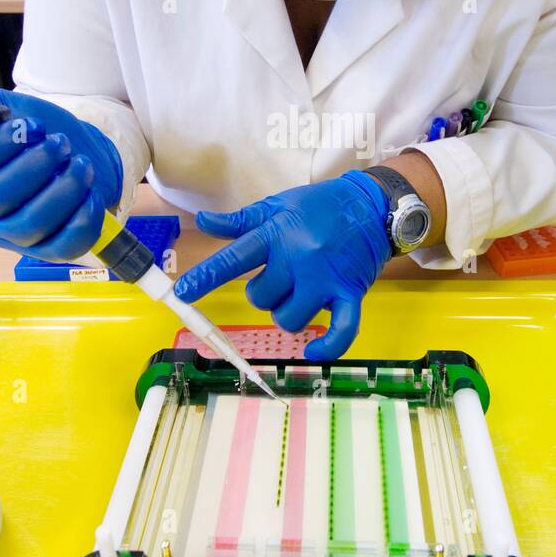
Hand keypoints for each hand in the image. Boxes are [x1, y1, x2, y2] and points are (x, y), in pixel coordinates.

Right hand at [0, 77, 122, 261]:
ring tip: (81, 163)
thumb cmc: (37, 135)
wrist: (76, 153)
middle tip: (60, 142)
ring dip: (61, 190)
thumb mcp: (6, 107)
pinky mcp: (48, 250)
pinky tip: (91, 193)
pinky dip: (81, 221)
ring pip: (29, 225)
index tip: (30, 125)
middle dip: (33, 167)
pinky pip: (62, 248)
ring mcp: (13, 236)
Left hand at [172, 170, 390, 358]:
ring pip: (289, 318)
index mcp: (276, 234)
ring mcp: (326, 278)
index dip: (207, 276)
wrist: (372, 205)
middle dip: (263, 294)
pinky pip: (340, 330)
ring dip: (287, 314)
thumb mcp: (277, 205)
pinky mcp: (350, 293)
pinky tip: (313, 351)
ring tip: (299, 294)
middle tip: (278, 278)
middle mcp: (298, 257)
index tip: (183, 293)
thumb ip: (240, 221)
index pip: (234, 258)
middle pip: (261, 298)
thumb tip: (202, 222)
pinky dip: (327, 347)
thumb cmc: (320, 206)